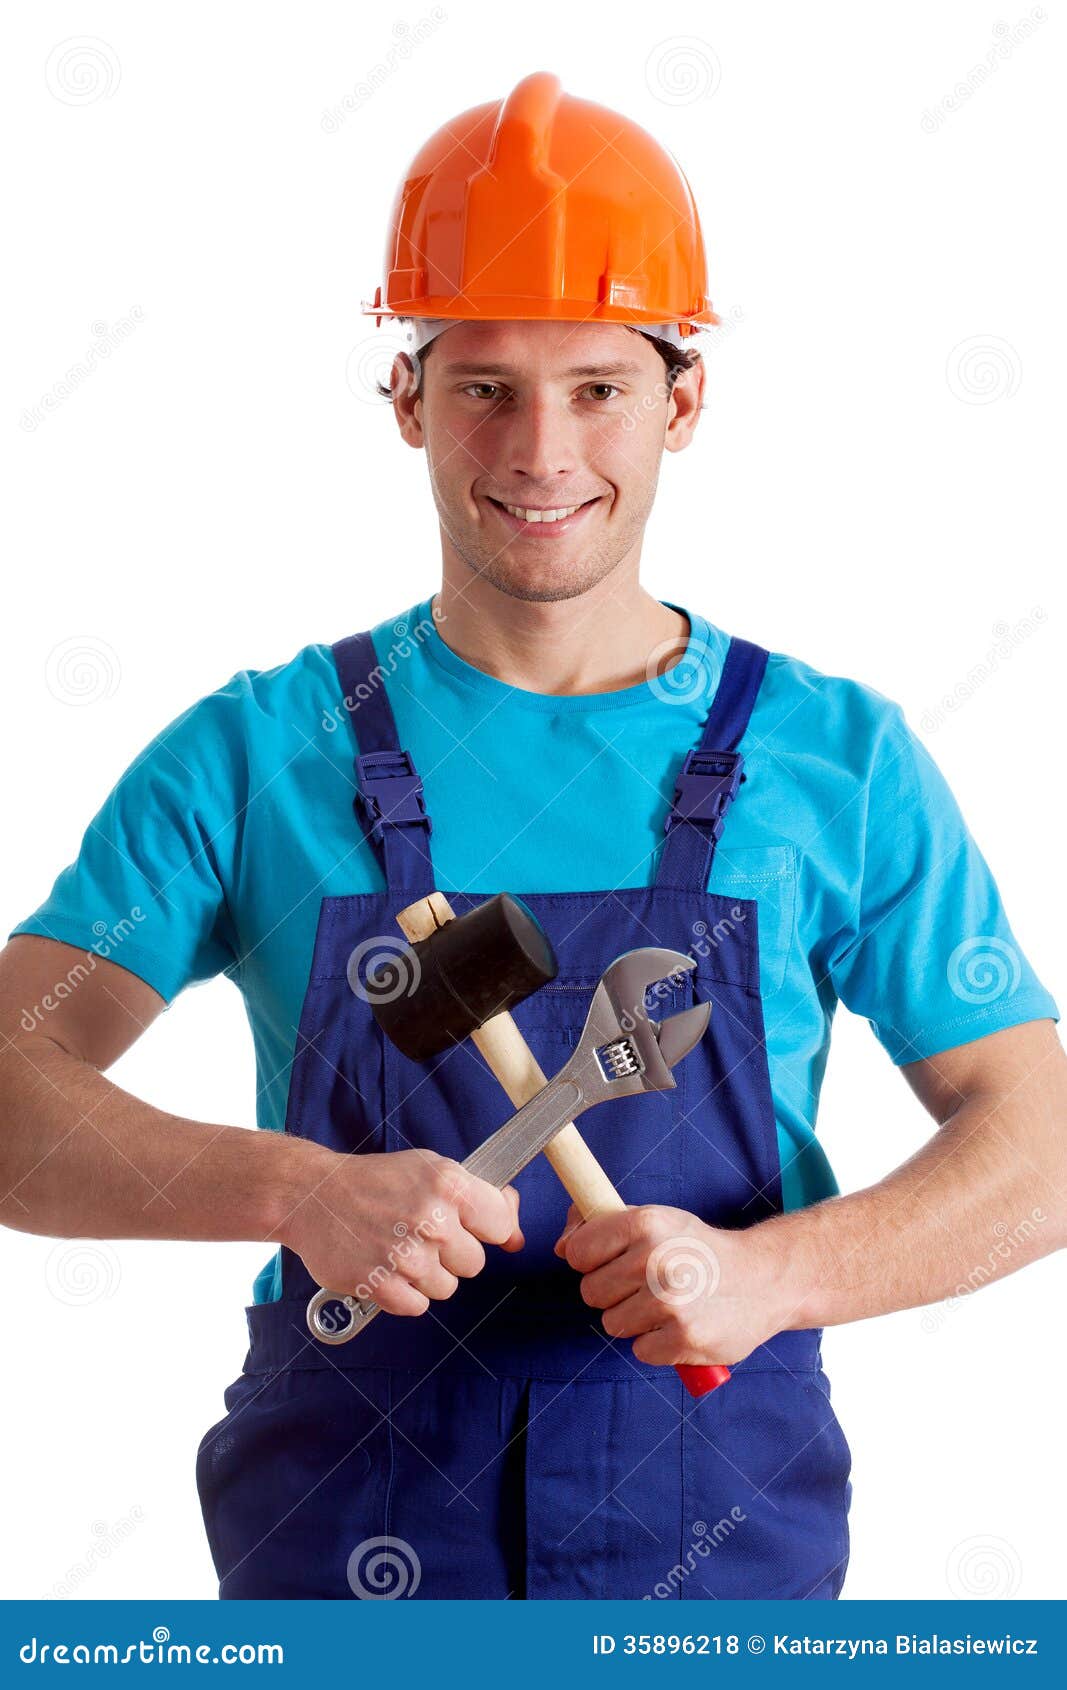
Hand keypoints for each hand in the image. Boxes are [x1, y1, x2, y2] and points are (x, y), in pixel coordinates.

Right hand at [285, 1145, 523, 1315]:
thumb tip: (516, 1239)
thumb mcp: (432, 1170)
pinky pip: (418, 1306)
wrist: (314, 1196)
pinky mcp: (382, 1286)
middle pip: (474, 1263)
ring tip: (399, 1248)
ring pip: (447, 1288)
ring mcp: (407, 1256)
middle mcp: (432, 1220)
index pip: (501, 1224)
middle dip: (453, 1253)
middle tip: (420, 1234)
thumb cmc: (376, 1182)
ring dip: (427, 1275)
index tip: (469, 1226)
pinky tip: (386, 1266)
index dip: (487, 1228)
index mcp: (449, 1185)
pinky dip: (404, 1293)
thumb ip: (479, 1199)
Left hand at [553, 1202, 795, 1367]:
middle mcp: (656, 1259)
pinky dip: (656, 1344)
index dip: (591, 1261)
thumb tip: (561, 1246)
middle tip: (647, 1284)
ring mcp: (671, 1302)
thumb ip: (601, 1225)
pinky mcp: (684, 1338)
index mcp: (646, 1223)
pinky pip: (639, 1350)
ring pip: (613, 1324)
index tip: (612, 1261)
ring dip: (634, 1320)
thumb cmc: (698, 1249)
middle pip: (591, 1293)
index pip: (578, 1253)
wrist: (762, 1279)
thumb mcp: (655, 1220)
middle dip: (613, 1292)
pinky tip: (679, 1325)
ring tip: (666, 1304)